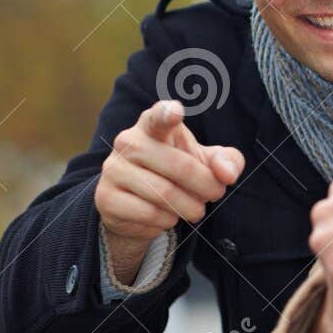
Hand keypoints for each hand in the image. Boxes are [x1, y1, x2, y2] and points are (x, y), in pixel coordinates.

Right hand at [96, 99, 243, 271]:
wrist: (137, 209)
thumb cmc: (177, 175)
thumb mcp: (206, 163)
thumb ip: (226, 161)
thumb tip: (227, 174)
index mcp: (153, 126)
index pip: (158, 117)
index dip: (167, 113)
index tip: (176, 111)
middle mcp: (128, 142)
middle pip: (180, 166)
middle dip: (206, 186)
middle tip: (214, 194)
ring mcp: (114, 169)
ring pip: (165, 194)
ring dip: (189, 208)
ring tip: (193, 209)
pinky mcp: (106, 198)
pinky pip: (149, 214)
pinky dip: (167, 221)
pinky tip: (167, 216)